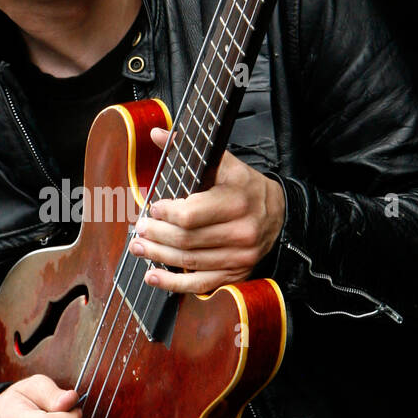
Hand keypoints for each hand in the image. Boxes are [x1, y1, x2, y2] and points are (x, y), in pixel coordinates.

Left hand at [129, 127, 284, 292]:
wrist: (279, 214)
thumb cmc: (245, 186)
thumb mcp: (223, 163)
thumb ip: (188, 149)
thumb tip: (156, 133)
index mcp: (237, 201)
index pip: (191, 214)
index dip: (165, 214)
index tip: (152, 209)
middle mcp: (241, 231)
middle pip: (186, 240)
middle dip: (156, 235)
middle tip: (138, 230)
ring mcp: (239, 256)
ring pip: (189, 261)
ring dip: (157, 256)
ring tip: (138, 247)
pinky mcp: (236, 273)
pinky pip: (200, 284)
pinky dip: (173, 284)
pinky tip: (153, 276)